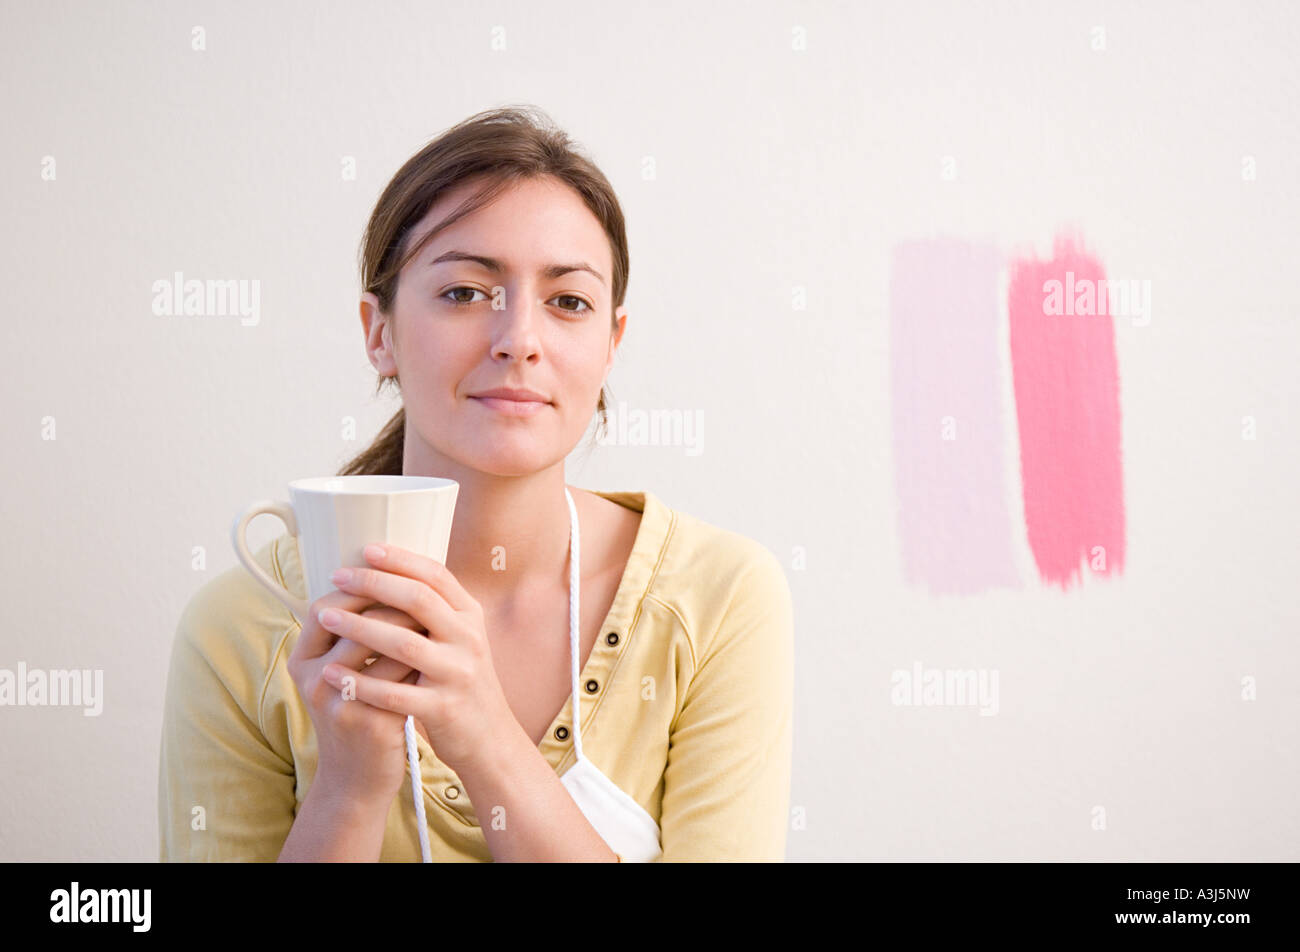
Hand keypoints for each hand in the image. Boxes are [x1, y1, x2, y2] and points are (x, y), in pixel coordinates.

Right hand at [286, 586, 427, 804]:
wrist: (356, 777)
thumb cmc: (355, 712)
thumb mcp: (338, 674)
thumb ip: (351, 634)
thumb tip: (387, 578)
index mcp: (301, 662)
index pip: (323, 607)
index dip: (357, 587)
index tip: (388, 574)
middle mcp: (312, 680)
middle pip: (353, 620)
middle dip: (391, 600)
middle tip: (421, 588)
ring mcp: (340, 703)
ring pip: (382, 644)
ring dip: (412, 623)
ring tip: (434, 612)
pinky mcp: (370, 723)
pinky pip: (402, 677)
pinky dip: (422, 657)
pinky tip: (437, 646)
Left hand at [317, 543, 516, 776]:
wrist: (490, 738)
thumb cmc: (461, 681)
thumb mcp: (459, 638)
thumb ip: (434, 610)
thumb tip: (387, 574)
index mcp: (471, 616)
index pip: (436, 576)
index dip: (401, 559)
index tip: (366, 549)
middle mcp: (468, 640)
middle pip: (419, 601)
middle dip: (373, 584)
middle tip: (338, 576)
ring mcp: (457, 674)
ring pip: (404, 644)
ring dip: (360, 628)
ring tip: (325, 617)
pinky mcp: (443, 709)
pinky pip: (395, 694)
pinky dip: (360, 682)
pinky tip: (331, 673)